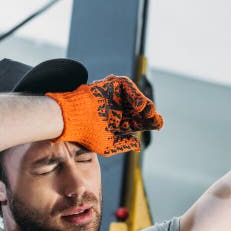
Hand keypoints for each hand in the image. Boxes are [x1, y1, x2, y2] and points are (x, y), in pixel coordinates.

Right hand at [45, 75, 163, 155]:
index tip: (159, 125)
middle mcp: (118, 109)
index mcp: (119, 123)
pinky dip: (135, 93)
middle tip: (156, 119)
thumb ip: (124, 145)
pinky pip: (127, 85)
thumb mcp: (108, 145)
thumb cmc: (86, 134)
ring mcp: (114, 97)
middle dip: (150, 114)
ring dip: (144, 103)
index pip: (139, 122)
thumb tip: (138, 145)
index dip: (150, 122)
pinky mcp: (110, 86)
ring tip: (148, 111)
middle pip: (140, 110)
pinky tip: (139, 104)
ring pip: (135, 97)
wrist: (72, 120)